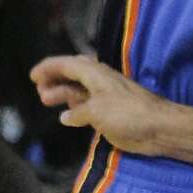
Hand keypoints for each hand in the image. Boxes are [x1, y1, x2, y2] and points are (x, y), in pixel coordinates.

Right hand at [30, 54, 167, 152]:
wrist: (160, 128)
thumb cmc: (128, 114)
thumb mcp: (96, 111)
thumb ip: (78, 112)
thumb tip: (66, 116)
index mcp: (97, 74)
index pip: (68, 64)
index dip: (50, 68)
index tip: (33, 75)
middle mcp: (101, 82)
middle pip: (73, 74)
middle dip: (55, 79)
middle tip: (39, 90)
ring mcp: (107, 97)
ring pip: (80, 90)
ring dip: (63, 93)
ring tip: (46, 100)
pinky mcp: (112, 113)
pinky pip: (88, 105)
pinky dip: (76, 108)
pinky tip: (67, 116)